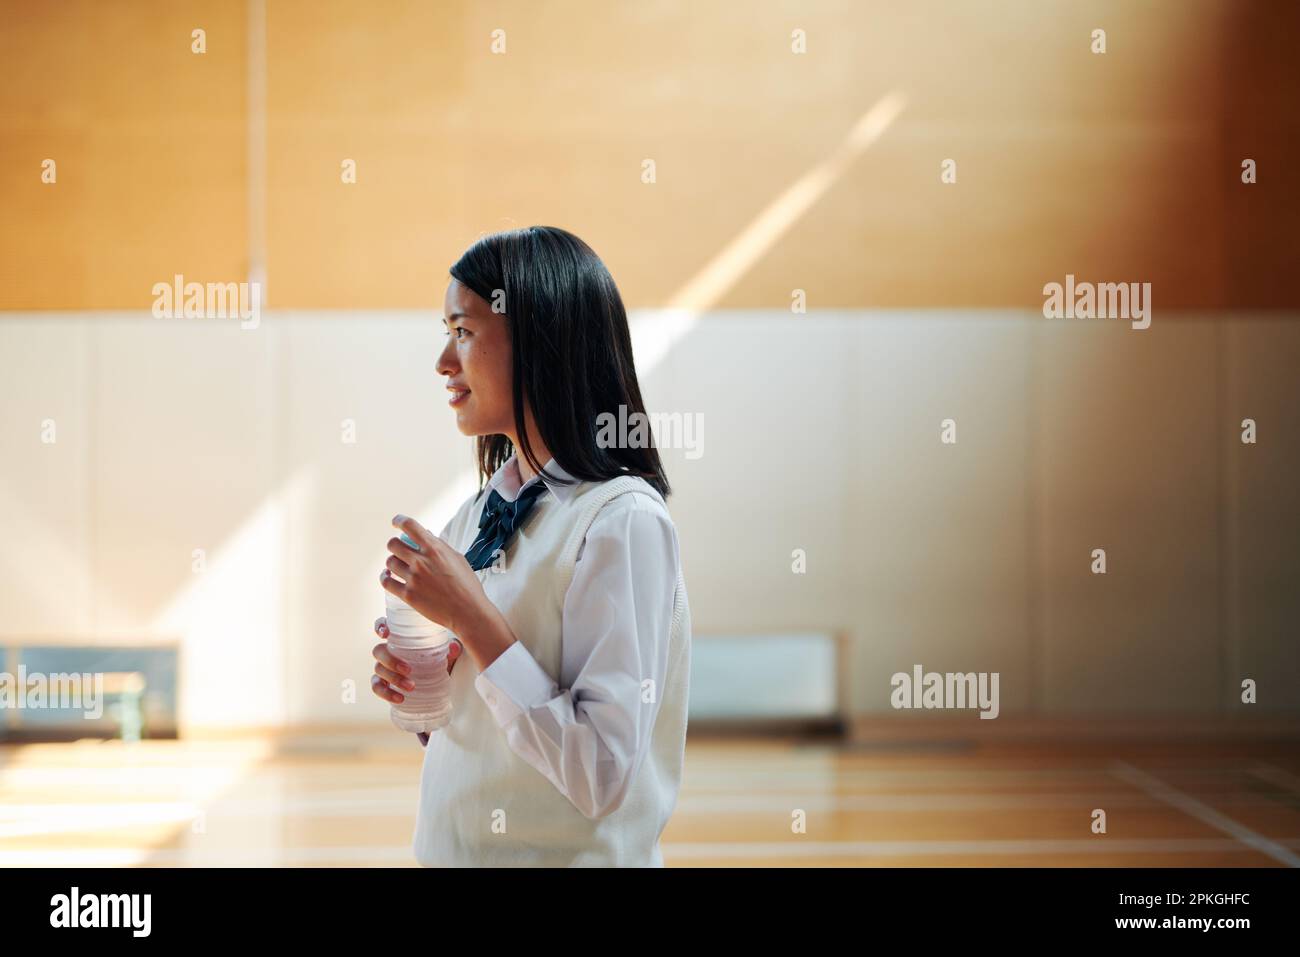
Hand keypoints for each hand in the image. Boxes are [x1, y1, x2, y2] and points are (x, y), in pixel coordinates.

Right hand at [369, 615, 463, 704]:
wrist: (436, 686)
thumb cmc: (436, 662)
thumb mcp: (446, 655)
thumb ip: (451, 649)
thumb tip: (454, 647)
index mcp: (400, 639)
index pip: (383, 626)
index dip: (380, 627)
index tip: (386, 634)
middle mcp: (388, 651)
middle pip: (378, 651)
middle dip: (391, 661)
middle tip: (408, 670)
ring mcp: (383, 668)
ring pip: (378, 669)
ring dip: (393, 678)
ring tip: (411, 687)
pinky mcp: (383, 684)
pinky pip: (376, 687)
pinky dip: (386, 693)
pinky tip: (399, 698)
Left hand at [380, 514, 489, 634]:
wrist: (468, 611)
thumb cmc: (467, 585)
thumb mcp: (458, 559)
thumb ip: (440, 546)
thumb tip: (426, 534)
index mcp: (435, 549)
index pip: (410, 526)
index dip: (399, 521)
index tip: (396, 522)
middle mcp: (421, 561)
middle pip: (393, 544)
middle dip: (395, 544)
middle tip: (399, 550)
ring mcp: (413, 578)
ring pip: (389, 562)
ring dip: (393, 562)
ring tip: (398, 566)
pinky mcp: (408, 595)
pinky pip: (387, 582)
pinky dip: (385, 577)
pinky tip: (388, 577)